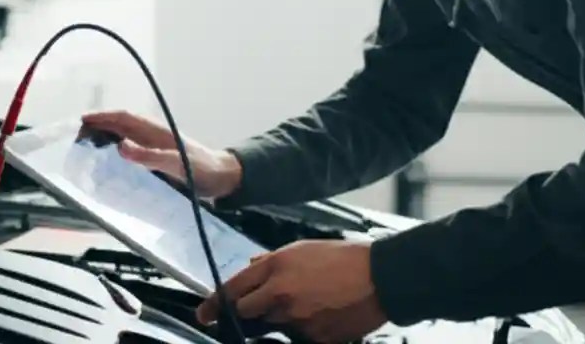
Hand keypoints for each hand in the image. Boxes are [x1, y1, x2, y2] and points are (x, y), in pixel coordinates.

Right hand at [80, 110, 242, 199]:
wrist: (224, 178)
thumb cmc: (203, 169)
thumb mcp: (177, 163)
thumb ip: (150, 156)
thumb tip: (120, 147)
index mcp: (155, 131)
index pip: (123, 117)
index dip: (101, 117)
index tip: (80, 121)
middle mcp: (152, 136)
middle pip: (119, 126)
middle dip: (96, 127)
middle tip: (73, 137)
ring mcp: (154, 147)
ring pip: (123, 138)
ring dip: (104, 140)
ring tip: (83, 150)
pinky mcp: (157, 160)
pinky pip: (131, 152)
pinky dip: (116, 154)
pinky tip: (108, 166)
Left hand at [197, 240, 388, 342]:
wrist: (380, 279)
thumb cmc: (345, 258)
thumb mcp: (302, 248)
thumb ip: (272, 260)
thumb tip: (252, 266)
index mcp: (275, 269)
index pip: (233, 289)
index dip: (214, 303)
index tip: (204, 313)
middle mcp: (280, 296)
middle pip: (247, 312)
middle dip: (249, 310)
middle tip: (266, 303)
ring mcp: (296, 320)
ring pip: (273, 325)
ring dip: (280, 317)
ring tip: (308, 300)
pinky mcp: (313, 338)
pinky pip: (296, 336)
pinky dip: (303, 327)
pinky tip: (321, 311)